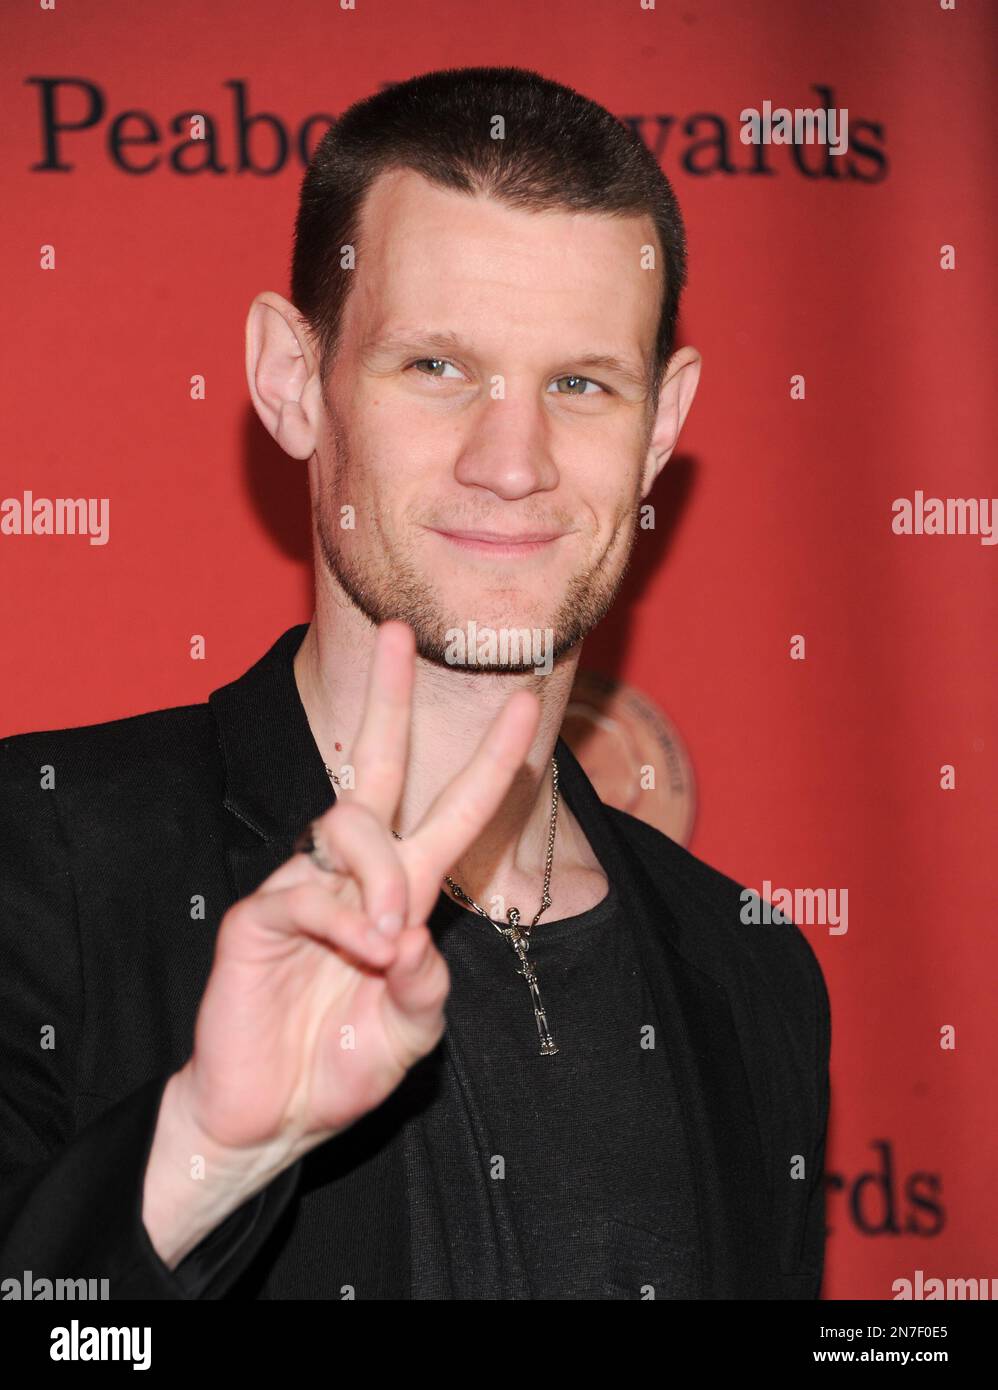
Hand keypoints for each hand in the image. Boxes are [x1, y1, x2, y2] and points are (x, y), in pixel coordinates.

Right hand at [177, 620, 540, 1163]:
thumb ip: (428, 989)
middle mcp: (354, 876)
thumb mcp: (412, 1034)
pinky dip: (340, 921)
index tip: (527, 706)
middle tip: (400, 634)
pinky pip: (305, 894)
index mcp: (401, 893)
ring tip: (388, 937)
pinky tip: (357, 951)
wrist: (272, 1118)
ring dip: (378, 875)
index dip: (489, 762)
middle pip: (373, 768)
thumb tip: (415, 937)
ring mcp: (305, 890)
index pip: (450, 811)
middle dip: (389, 700)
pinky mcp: (259, 918)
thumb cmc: (343, 1065)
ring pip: (347, 827)